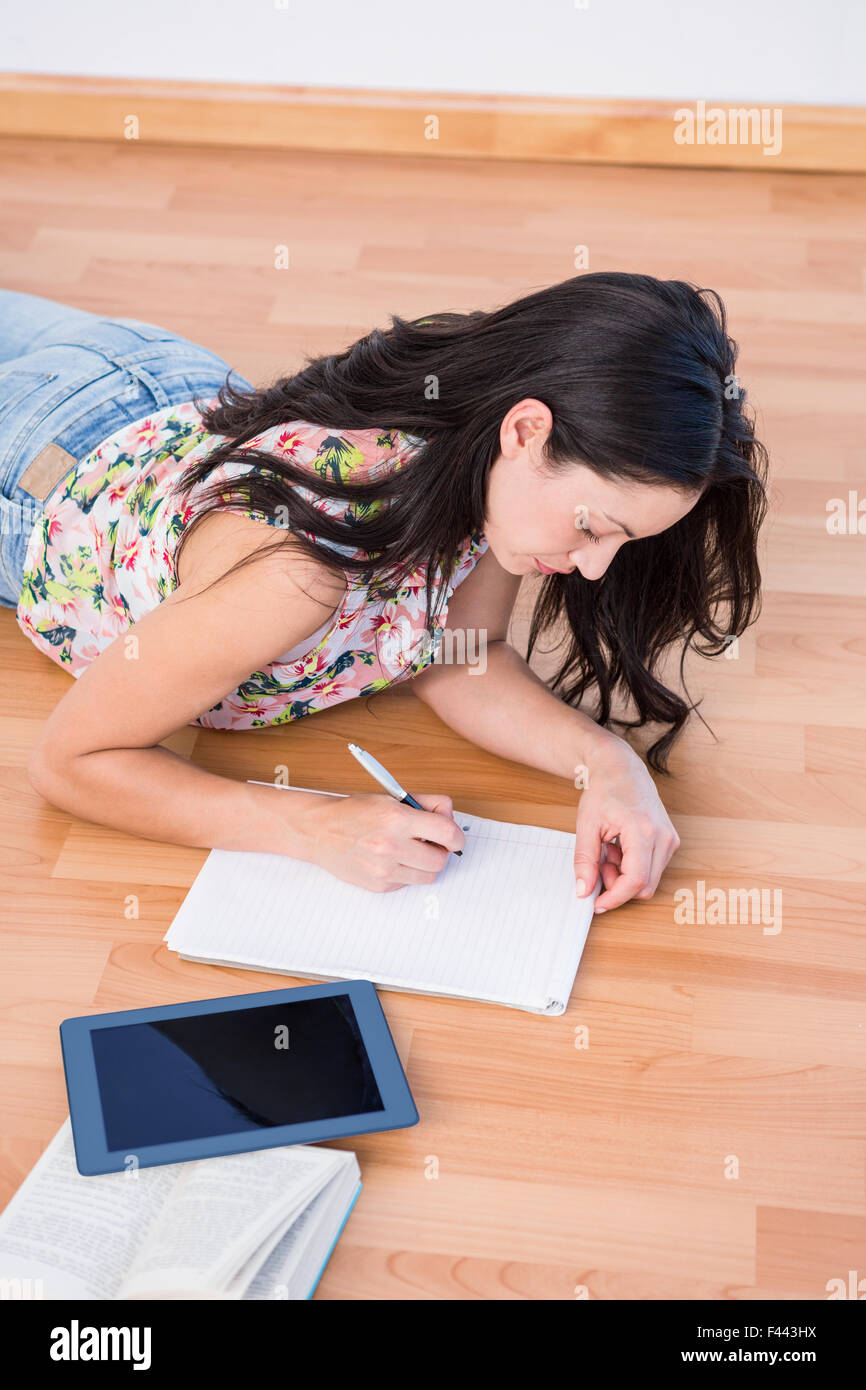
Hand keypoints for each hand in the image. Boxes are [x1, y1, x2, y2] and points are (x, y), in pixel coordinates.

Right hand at [306, 791, 464, 892]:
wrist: (319, 831)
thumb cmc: (355, 812)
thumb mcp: (391, 797)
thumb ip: (426, 803)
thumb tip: (450, 817)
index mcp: (396, 818)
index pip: (447, 832)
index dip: (456, 836)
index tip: (454, 837)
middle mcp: (390, 845)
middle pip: (440, 859)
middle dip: (440, 851)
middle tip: (430, 843)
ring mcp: (383, 869)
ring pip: (428, 876)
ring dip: (425, 864)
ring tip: (411, 851)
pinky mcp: (379, 885)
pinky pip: (408, 883)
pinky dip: (406, 873)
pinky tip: (390, 860)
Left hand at [574, 736, 679, 912]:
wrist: (621, 767)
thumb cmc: (604, 790)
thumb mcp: (587, 826)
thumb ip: (585, 861)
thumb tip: (584, 891)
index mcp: (643, 831)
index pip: (635, 881)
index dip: (615, 898)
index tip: (597, 903)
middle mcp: (664, 837)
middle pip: (645, 886)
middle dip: (618, 885)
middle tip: (599, 864)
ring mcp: (670, 839)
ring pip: (649, 880)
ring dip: (625, 875)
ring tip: (609, 850)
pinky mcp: (670, 841)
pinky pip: (653, 868)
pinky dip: (633, 867)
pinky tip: (619, 848)